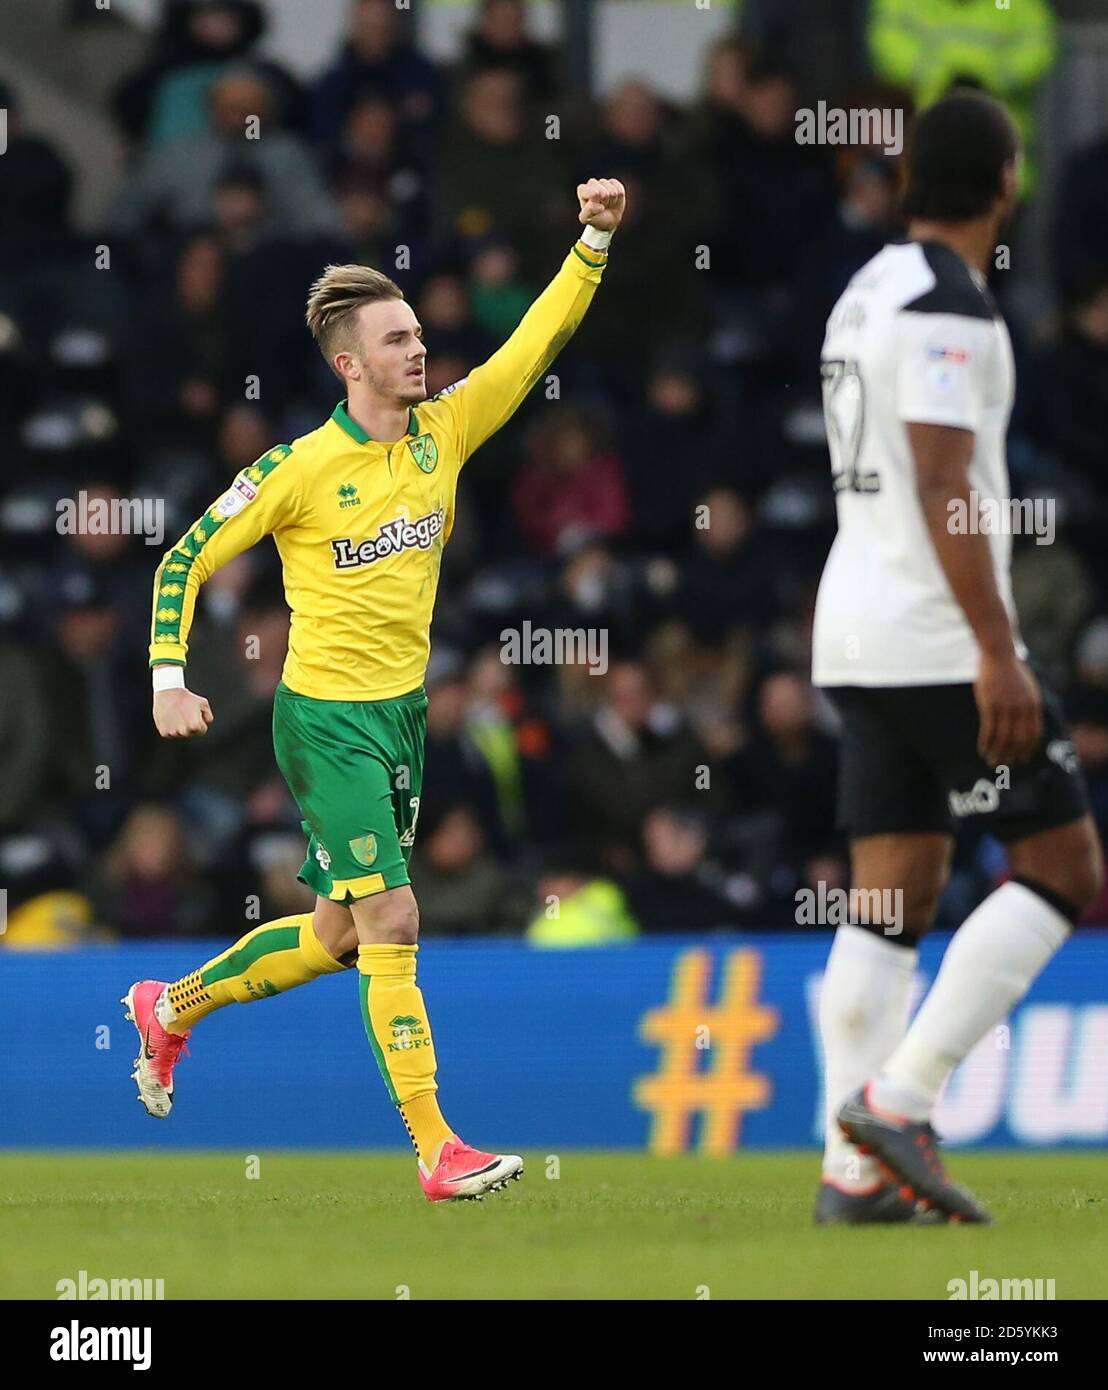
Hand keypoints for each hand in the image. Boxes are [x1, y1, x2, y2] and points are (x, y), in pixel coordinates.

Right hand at [153, 687, 213, 737]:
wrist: (168, 692)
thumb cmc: (185, 697)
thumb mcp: (203, 703)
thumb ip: (208, 716)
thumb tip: (206, 724)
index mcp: (195, 726)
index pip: (202, 730)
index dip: (200, 721)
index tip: (194, 714)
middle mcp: (184, 731)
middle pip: (191, 733)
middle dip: (189, 725)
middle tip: (184, 713)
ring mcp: (173, 732)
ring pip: (179, 733)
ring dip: (179, 727)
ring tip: (176, 714)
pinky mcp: (164, 732)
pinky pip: (169, 733)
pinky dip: (169, 727)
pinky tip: (169, 717)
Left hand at [577, 177, 625, 232]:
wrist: (606, 221)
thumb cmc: (594, 218)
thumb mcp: (586, 219)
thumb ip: (588, 212)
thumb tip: (600, 206)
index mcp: (582, 190)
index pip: (593, 194)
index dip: (597, 203)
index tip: (594, 208)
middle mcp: (592, 183)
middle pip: (604, 193)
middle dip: (605, 203)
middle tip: (601, 207)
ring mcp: (603, 182)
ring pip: (613, 192)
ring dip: (611, 201)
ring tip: (606, 204)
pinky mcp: (613, 182)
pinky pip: (620, 190)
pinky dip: (619, 199)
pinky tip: (613, 200)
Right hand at [974, 651, 1041, 766]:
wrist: (999, 654)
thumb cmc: (1011, 670)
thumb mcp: (1028, 688)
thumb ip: (1029, 705)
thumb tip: (1027, 722)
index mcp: (1034, 705)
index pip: (1034, 734)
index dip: (1028, 749)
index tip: (1023, 760)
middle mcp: (1022, 709)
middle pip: (1019, 740)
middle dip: (1012, 755)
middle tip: (1006, 765)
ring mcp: (1006, 707)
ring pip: (1003, 738)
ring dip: (997, 753)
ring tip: (991, 762)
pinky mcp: (990, 705)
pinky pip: (988, 730)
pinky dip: (985, 743)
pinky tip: (982, 750)